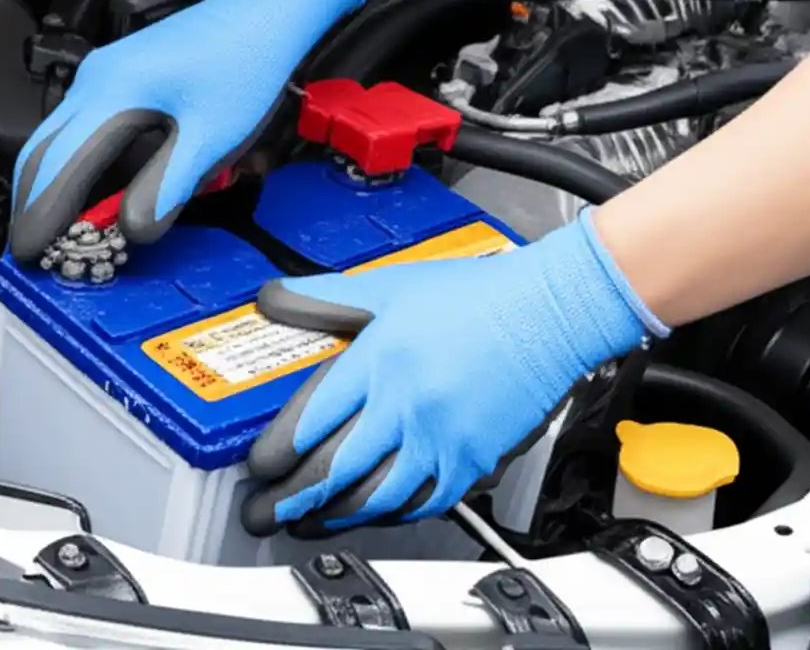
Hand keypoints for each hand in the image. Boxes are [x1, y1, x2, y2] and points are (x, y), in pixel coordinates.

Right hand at [8, 0, 366, 260]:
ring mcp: (102, 75)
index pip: (58, 165)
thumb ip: (167, 186)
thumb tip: (131, 231)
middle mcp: (95, 81)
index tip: (30, 254)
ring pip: (55, 137)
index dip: (40, 215)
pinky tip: (85, 189)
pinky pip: (77, 126)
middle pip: (41, 150)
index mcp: (113, 94)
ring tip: (52, 229)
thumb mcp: (212, 138)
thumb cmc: (243, 67)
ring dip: (49, 184)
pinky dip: (70, 163)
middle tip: (31, 251)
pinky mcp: (117, 76)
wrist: (263, 14)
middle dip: (30, 203)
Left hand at [241, 211, 669, 536]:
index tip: (259, 468)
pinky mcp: (474, 460)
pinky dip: (390, 515)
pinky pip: (424, 502)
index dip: (276, 455)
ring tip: (306, 524)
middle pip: (334, 469)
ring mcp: (442, 439)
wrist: (551, 313)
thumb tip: (272, 299)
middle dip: (290, 500)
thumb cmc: (478, 297)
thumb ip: (325, 297)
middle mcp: (406, 407)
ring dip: (334, 517)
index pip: (310, 422)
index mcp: (378, 362)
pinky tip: (371, 515)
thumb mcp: (390, 286)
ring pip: (375, 497)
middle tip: (262, 514)